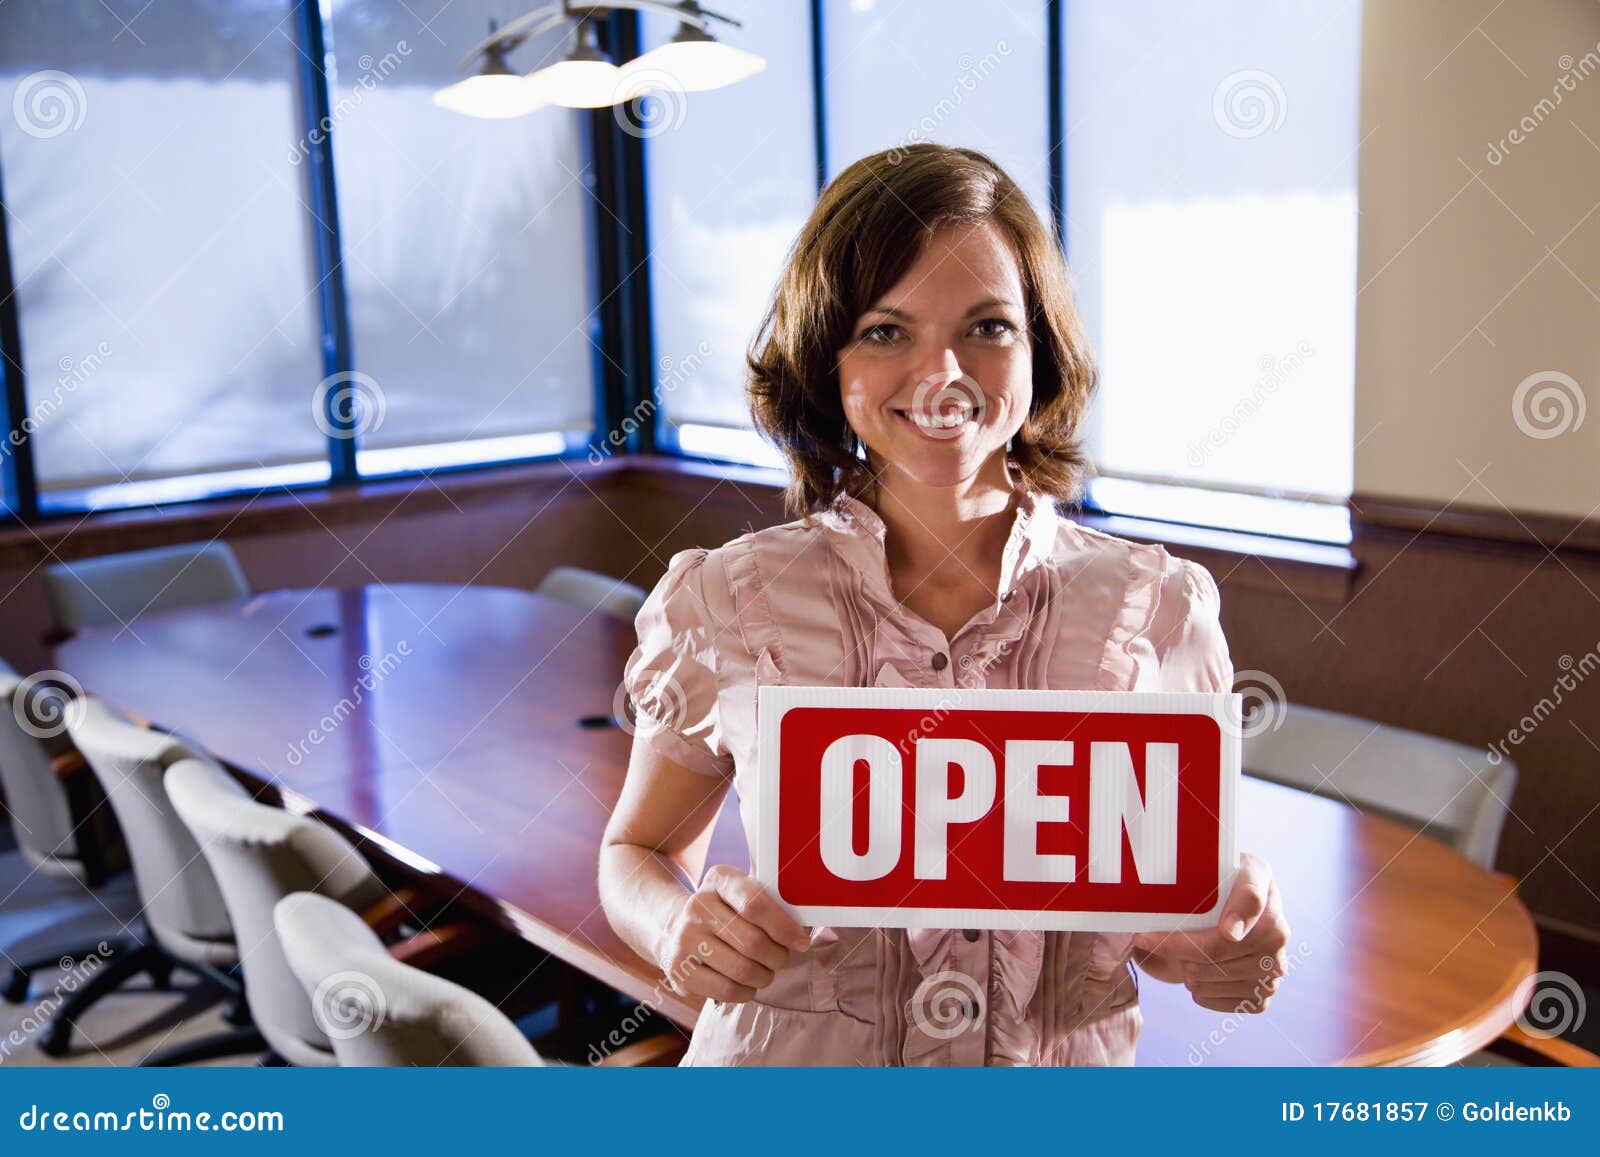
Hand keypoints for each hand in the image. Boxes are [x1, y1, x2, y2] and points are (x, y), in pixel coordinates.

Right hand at [657, 864, 810, 1002]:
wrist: (675, 927)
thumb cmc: (726, 912)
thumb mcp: (742, 892)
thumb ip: (772, 903)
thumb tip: (805, 931)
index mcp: (719, 879)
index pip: (756, 904)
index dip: (785, 927)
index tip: (802, 941)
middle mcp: (697, 906)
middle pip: (753, 942)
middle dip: (778, 957)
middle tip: (781, 958)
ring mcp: (684, 938)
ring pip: (742, 970)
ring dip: (764, 976)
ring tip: (764, 971)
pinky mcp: (678, 970)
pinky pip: (726, 990)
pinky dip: (746, 992)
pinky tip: (746, 984)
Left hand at [1129, 852, 1288, 1013]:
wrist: (1217, 921)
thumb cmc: (1196, 893)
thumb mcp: (1188, 874)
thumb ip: (1175, 883)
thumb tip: (1141, 918)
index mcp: (1257, 879)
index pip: (1251, 897)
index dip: (1241, 916)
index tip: (1227, 932)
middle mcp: (1276, 924)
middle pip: (1222, 948)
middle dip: (1179, 949)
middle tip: (1151, 942)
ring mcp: (1275, 963)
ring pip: (1219, 977)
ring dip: (1188, 972)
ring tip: (1179, 958)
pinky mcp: (1265, 992)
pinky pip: (1229, 1001)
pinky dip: (1203, 993)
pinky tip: (1195, 978)